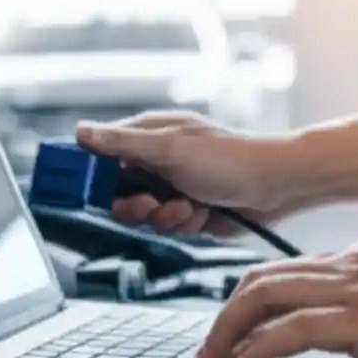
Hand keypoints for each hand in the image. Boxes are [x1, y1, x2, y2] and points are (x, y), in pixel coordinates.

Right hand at [75, 111, 298, 236]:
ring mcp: (170, 186)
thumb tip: (81, 131)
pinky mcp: (185, 210)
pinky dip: (184, 224)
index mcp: (147, 136)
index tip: (89, 190)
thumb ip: (122, 143)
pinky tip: (202, 213)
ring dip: (164, 216)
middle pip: (117, 192)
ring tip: (187, 206)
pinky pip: (167, 226)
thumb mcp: (169, 149)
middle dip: (134, 204)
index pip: (101, 154)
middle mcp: (155, 161)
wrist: (276, 187)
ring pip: (142, 215)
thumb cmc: (228, 159)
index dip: (92, 174)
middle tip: (149, 203)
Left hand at [194, 237, 357, 357]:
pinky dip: (261, 346)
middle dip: (224, 313)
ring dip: (230, 330)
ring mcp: (356, 290)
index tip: (233, 327)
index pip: (286, 271)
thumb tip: (357, 332)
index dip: (250, 299)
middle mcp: (352, 265)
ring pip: (266, 296)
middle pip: (261, 278)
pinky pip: (293, 329)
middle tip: (209, 347)